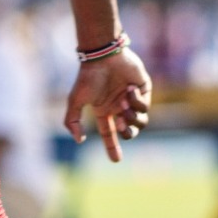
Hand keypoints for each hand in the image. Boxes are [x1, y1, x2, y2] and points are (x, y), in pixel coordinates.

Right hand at [64, 48, 150, 162]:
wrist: (103, 57)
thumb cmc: (88, 78)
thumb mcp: (75, 101)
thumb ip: (72, 122)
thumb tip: (79, 140)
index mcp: (104, 110)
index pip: (110, 133)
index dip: (112, 147)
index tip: (116, 161)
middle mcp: (118, 106)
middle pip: (129, 131)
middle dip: (127, 133)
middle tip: (120, 123)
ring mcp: (132, 98)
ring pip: (140, 121)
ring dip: (131, 116)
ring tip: (123, 104)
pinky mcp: (144, 89)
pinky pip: (145, 106)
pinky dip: (136, 101)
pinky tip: (129, 89)